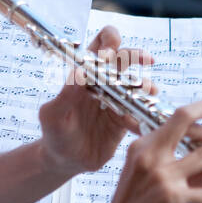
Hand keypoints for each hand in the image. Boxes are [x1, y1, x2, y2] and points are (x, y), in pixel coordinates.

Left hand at [38, 26, 155, 177]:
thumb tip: (79, 72)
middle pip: (126, 58)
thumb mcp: (53, 116)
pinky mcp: (126, 120)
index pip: (100, 44)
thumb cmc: (54, 134)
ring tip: (148, 94)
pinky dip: (145, 114)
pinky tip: (140, 123)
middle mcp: (104, 82)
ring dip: (146, 85)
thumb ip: (64, 96)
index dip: (108, 41)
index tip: (109, 54)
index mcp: (85, 74)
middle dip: (137, 54)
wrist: (65, 161)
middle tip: (146, 60)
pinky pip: (141, 112)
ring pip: (139, 84)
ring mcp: (117, 100)